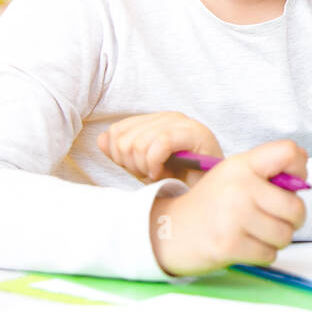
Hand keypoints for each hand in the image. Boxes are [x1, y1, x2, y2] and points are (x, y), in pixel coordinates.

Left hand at [97, 111, 222, 183]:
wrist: (209, 194)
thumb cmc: (178, 180)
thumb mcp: (142, 167)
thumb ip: (122, 153)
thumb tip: (102, 139)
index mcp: (155, 120)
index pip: (117, 131)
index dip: (118, 156)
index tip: (137, 170)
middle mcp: (169, 116)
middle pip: (125, 139)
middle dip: (132, 164)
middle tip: (149, 174)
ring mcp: (183, 123)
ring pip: (140, 143)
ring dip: (145, 167)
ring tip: (159, 174)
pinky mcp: (195, 133)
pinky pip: (159, 145)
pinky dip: (155, 164)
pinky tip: (163, 173)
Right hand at [149, 139, 308, 276]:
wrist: (171, 230)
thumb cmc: (213, 203)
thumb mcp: (236, 176)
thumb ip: (269, 173)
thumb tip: (303, 183)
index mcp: (242, 164)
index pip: (289, 152)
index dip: (300, 170)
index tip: (290, 183)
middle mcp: (239, 187)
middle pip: (296, 208)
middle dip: (292, 220)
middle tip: (273, 218)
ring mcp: (234, 216)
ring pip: (285, 235)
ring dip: (276, 239)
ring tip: (257, 232)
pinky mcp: (229, 245)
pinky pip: (269, 254)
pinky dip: (262, 254)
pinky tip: (245, 244)